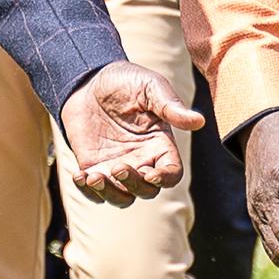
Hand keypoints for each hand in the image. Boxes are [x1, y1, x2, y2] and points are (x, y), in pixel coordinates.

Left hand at [58, 61, 199, 201]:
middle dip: (134, 185)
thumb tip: (198, 121)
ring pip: (122, 197)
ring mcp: (118, 167)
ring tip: (93, 176)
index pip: (171, 173)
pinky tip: (79, 176)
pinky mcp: (94, 168)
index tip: (150, 173)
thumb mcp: (150, 87)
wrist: (88, 81)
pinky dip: (87, 191)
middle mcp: (142, 160)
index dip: (164, 178)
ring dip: (110, 193)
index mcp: (160, 145)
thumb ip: (170, 106)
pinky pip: (94, 192)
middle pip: (147, 190)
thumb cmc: (125, 81)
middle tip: (118, 167)